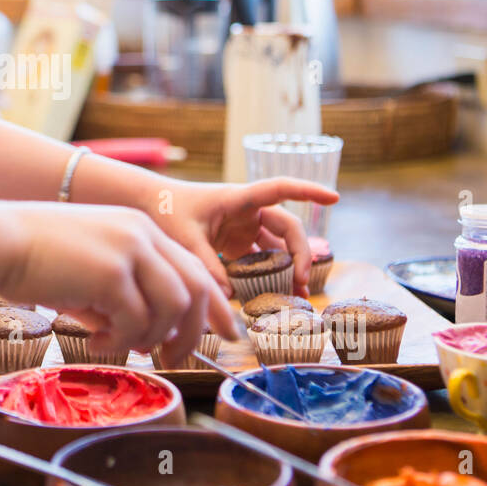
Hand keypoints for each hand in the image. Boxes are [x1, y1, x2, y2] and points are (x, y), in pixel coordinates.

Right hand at [0, 202, 237, 367]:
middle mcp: (142, 234)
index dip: (211, 307)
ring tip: (120, 346)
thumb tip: (144, 338)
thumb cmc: (37, 258)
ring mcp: (130, 250)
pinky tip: (94, 341)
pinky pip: (135, 321)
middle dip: (190, 332)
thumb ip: (123, 298)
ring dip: (150, 337)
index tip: (218, 334)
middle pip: (194, 289)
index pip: (194, 269)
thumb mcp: (91, 272)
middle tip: (174, 358)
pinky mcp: (112, 272)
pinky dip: (121, 340)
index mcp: (141, 228)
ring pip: (171, 308)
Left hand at [142, 178, 339, 297]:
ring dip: (289, 268)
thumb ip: (205, 263)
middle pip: (287, 227)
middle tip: (300, 281)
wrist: (151, 207)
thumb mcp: (183, 237)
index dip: (309, 191)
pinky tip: (274, 296)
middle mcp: (248, 210)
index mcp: (238, 198)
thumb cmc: (167, 210)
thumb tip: (227, 295)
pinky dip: (269, 276)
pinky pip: (262, 258)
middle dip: (300, 253)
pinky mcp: (238, 242)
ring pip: (278, 246)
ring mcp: (245, 227)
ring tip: (296, 296)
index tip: (335, 197)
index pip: (280, 189)